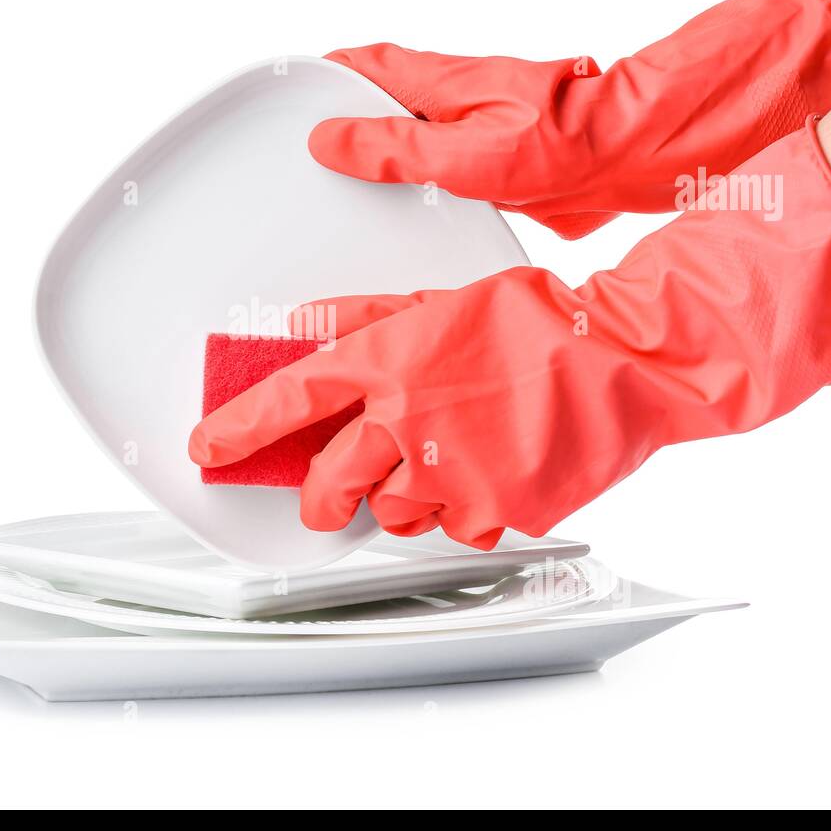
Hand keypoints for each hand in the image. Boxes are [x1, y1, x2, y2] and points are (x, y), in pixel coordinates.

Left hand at [192, 122, 830, 547]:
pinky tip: (483, 477)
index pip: (287, 400)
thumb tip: (303, 324)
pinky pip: (452, 531)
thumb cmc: (535, 323)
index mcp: (386, 364)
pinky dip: (458, 513)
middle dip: (318, 498)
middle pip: (327, 485)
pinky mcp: (493, 511)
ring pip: (391, 515)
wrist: (620, 360)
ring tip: (436, 466)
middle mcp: (406, 424)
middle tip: (326, 498)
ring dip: (399, 500)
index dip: (238, 428)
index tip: (210, 447)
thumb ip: (362, 318)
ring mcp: (449, 474)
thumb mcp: (438, 299)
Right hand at [310, 0, 830, 238]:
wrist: (639, 156)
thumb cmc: (568, 144)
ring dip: (379, 150)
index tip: (288, 90)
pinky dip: (414, 182)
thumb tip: (330, 141)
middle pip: (382, 100)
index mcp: (439, 86)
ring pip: (411, 134)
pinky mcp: (498, 162)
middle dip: (342, 116)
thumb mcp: (467, 154)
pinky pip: (440, 166)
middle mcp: (454, 101)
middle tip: (304, 144)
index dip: (324, 75)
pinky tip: (407, 210)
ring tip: (342, 181)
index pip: (365, 66)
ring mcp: (476, 130)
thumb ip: (396, 150)